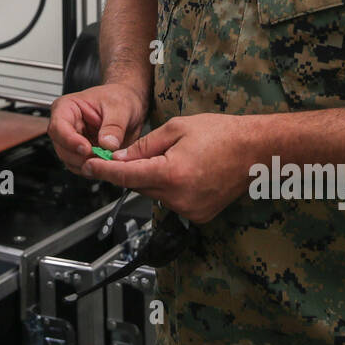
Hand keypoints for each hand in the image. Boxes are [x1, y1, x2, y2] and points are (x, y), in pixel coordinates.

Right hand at [47, 82, 147, 174]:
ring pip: (70, 160)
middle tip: (101, 157)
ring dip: (88, 164)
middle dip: (80, 157)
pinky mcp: (82, 153)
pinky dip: (93, 168)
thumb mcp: (120, 107)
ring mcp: (73, 141)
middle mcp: (67, 125)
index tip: (86, 148)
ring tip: (106, 159)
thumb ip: (114, 126)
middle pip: (61, 147)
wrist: (129, 103)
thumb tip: (107, 144)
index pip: (58, 126)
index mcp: (67, 107)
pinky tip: (106, 162)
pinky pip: (82, 166)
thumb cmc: (119, 97)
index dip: (70, 140)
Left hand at [80, 113, 259, 224]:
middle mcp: (179, 198)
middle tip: (132, 154)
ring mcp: (190, 210)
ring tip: (175, 158)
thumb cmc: (221, 134)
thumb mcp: (176, 128)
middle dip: (132, 171)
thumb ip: (144, 146)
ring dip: (153, 179)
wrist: (255, 151)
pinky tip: (185, 172)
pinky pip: (172, 202)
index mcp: (171, 174)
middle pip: (139, 186)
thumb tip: (120, 157)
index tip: (88, 167)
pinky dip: (169, 188)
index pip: (126, 176)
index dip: (104, 171)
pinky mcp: (198, 216)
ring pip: (155, 195)